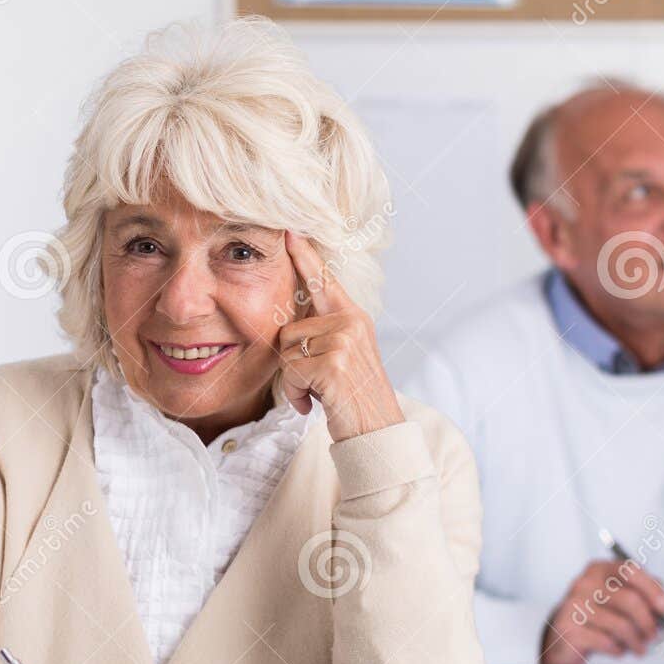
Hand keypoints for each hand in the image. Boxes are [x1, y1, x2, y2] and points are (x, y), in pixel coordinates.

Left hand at [277, 232, 404, 441]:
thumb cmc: (356, 400)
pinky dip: (296, 394)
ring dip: (293, 381)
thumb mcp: (345, 358)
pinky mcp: (333, 363)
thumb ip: (325, 335)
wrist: (377, 433)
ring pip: (286, 352)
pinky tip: (315, 405)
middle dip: (293, 363)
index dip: (304, 256)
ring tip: (319, 394)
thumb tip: (289, 328)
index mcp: (354, 318)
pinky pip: (290, 372)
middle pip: (289, 330)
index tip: (290, 231)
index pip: (324, 282)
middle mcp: (351, 323)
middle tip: (317, 384)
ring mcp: (343, 341)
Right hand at [541, 559, 663, 663]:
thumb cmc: (595, 617)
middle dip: (648, 621)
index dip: (653, 589)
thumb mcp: (617, 599)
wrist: (560, 636)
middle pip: (630, 600)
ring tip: (638, 648)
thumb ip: (642, 595)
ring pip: (621, 625)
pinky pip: (606, 642)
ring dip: (636, 641)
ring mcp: (574, 605)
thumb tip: (663, 607)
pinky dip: (618, 650)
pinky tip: (618, 650)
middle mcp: (585, 583)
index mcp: (599, 569)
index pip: (631, 570)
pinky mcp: (569, 628)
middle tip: (654, 635)